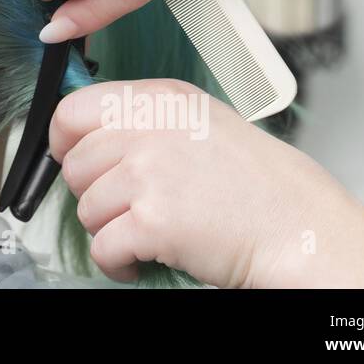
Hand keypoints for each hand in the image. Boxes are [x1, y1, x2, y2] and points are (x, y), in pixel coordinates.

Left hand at [50, 79, 363, 287]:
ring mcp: (149, 173)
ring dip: (109, 230)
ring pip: (85, 209)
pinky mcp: (152, 221)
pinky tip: (140, 260)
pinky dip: (115, 263)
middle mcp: (149, 129)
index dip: (65, 141)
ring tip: (146, 233)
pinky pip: (103, 247)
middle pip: (75, 166)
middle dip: (93, 194)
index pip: (73, 109)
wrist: (298, 228)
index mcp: (159, 99)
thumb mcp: (199, 121)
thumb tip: (86, 133)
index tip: (71, 158)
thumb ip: (144, 120)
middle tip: (126, 207)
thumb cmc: (256, 183)